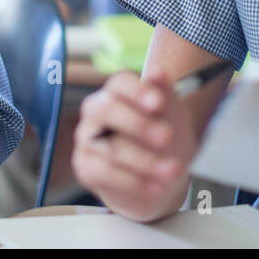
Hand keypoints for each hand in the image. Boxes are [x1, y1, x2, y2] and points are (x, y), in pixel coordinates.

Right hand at [72, 70, 197, 221]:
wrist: (161, 178)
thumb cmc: (165, 140)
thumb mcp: (174, 118)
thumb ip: (166, 94)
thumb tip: (158, 72)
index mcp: (118, 91)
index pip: (121, 82)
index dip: (139, 91)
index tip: (159, 103)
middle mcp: (97, 110)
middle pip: (106, 109)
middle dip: (139, 124)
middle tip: (167, 137)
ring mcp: (87, 138)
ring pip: (109, 147)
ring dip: (145, 161)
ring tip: (172, 170)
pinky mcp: (84, 166)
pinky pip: (103, 172)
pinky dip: (133, 181)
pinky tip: (155, 187)